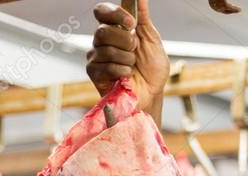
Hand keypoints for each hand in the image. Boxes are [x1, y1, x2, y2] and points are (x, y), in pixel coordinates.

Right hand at [87, 0, 169, 120]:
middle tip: (135, 50)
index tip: (132, 23)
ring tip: (133, 66)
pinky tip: (127, 76)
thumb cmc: (151, 68)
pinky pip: (105, 67)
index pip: (101, 11)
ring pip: (106, 50)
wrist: (153, 92)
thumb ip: (143, 16)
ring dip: (126, 59)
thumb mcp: (151, 39)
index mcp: (114, 28)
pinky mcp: (94, 74)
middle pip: (102, 31)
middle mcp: (101, 40)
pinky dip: (122, 71)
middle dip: (125, 42)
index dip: (115, 14)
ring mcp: (96, 57)